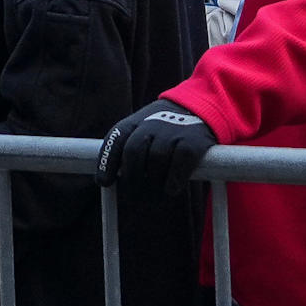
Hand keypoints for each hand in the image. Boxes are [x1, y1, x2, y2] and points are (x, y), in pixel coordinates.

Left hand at [98, 97, 221, 203]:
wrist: (201, 109)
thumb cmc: (164, 128)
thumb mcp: (142, 128)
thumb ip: (127, 148)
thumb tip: (108, 181)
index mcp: (135, 121)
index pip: (115, 140)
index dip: (107, 163)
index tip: (104, 182)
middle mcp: (152, 123)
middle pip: (134, 152)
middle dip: (131, 179)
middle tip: (133, 197)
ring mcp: (173, 132)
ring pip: (155, 162)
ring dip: (153, 185)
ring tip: (154, 196)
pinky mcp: (193, 143)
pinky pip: (179, 167)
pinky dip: (172, 183)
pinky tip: (171, 189)